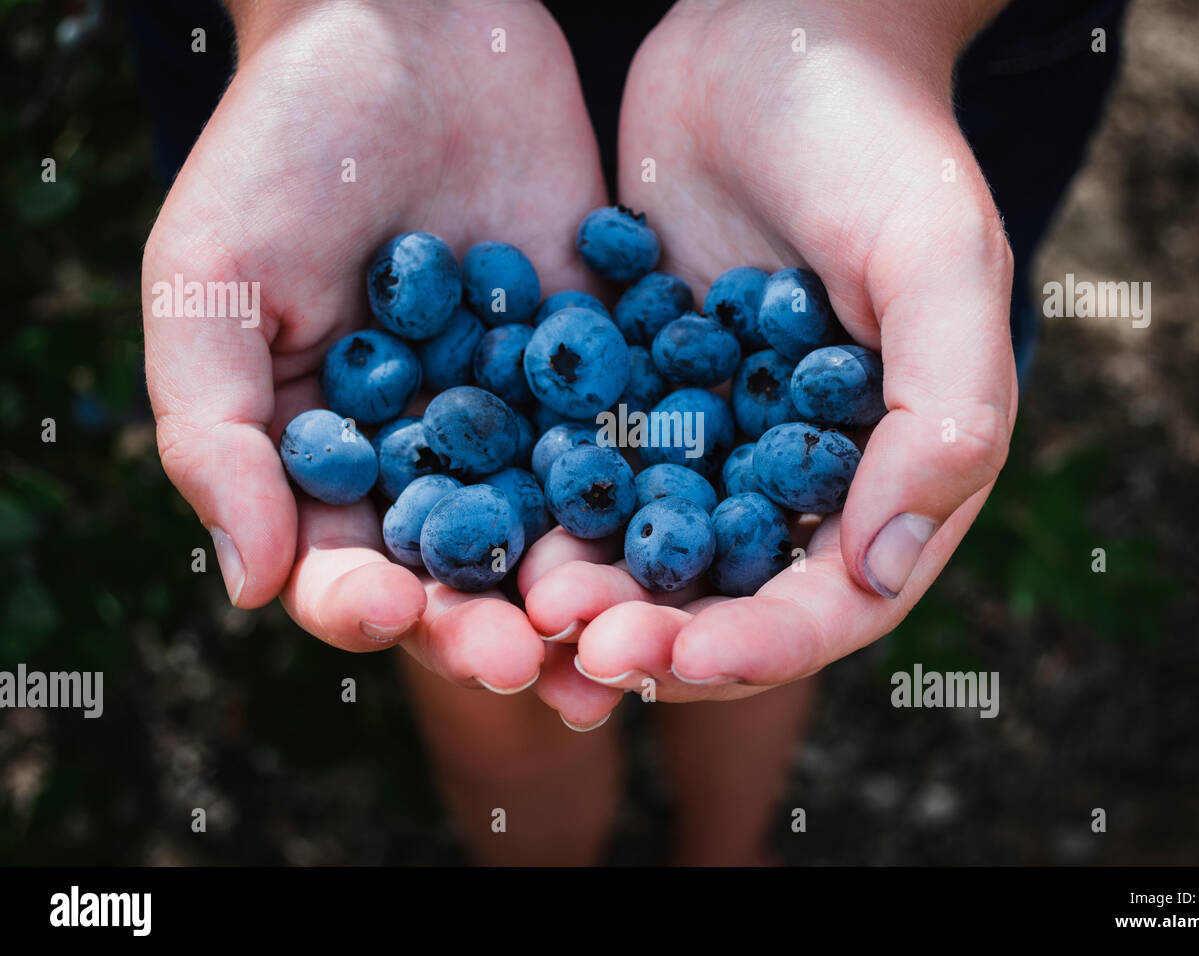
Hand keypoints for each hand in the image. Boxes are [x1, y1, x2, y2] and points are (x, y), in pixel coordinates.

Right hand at [141, 0, 618, 725]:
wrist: (412, 23)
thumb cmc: (282, 145)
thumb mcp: (213, 281)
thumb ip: (216, 433)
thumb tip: (248, 584)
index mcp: (329, 457)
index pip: (342, 563)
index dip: (362, 602)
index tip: (390, 613)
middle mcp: (431, 455)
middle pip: (461, 572)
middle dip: (488, 623)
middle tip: (524, 662)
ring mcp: (522, 418)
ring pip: (556, 534)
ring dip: (585, 598)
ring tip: (620, 651)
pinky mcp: (602, 367)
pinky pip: (630, 446)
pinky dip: (655, 499)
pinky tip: (691, 543)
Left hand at [527, 0, 1017, 704]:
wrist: (778, 27)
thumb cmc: (883, 140)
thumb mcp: (940, 265)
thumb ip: (943, 417)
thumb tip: (882, 571)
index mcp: (890, 470)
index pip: (829, 601)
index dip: (754, 644)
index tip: (672, 653)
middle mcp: (797, 473)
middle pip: (728, 596)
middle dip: (655, 637)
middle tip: (576, 653)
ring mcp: (711, 434)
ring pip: (645, 547)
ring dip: (587, 591)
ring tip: (520, 616)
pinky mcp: (635, 386)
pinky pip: (585, 466)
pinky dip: (542, 506)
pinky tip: (486, 529)